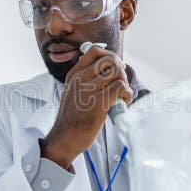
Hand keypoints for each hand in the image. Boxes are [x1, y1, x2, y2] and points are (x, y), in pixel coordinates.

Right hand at [41, 47, 132, 169]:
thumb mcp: (72, 92)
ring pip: (117, 73)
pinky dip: (127, 94)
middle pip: (110, 60)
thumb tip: (104, 67)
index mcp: (74, 75)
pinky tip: (122, 102)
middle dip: (121, 70)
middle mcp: (80, 79)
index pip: (94, 51)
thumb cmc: (72, 118)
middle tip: (120, 84)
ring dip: (125, 83)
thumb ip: (84, 79)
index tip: (114, 68)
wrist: (64, 138)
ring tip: (121, 95)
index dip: (110, 55)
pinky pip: (120, 87)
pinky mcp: (98, 104)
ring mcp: (89, 91)